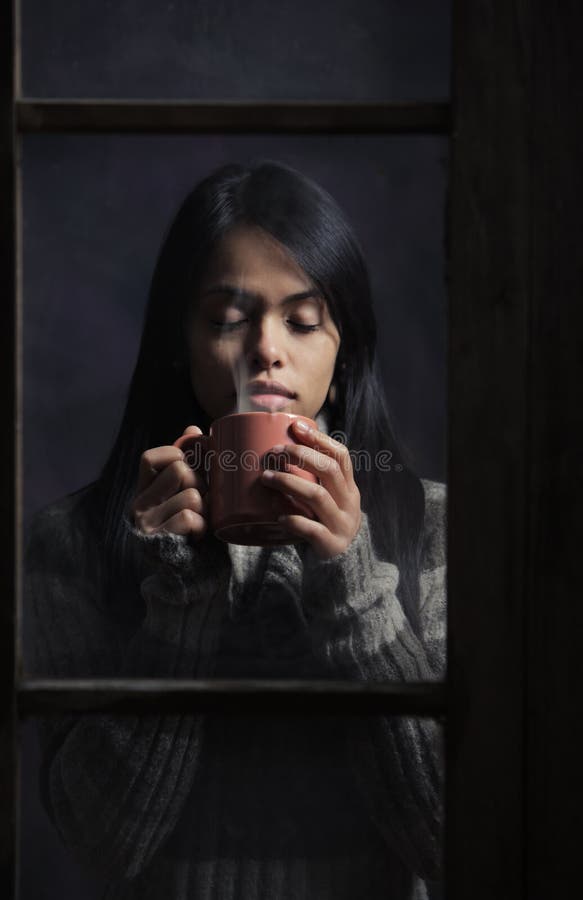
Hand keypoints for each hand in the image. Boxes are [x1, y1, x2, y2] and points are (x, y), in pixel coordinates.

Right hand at [130, 426, 208, 540]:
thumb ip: (186, 462)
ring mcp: (147, 524)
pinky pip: (190, 518)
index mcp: (143, 489)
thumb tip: (193, 429)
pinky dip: (201, 526)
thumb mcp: (183, 492)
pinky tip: (197, 534)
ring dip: (205, 509)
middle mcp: (139, 505)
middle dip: (200, 484)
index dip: (174, 455)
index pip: (149, 458)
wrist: (187, 570)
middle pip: (180, 471)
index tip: (190, 465)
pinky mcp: (159, 542)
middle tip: (201, 502)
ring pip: (191, 496)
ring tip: (200, 520)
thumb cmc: (187, 525)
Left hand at [261, 418, 361, 559]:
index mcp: (349, 488)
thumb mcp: (329, 502)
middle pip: (329, 470)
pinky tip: (277, 516)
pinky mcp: (331, 544)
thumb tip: (278, 452)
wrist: (342, 567)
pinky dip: (293, 520)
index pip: (341, 456)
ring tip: (266, 477)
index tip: (296, 427)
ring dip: (289, 483)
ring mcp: (342, 524)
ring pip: (317, 497)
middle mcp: (349, 503)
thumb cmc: (325, 526)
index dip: (320, 439)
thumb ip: (314, 483)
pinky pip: (311, 529)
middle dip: (300, 456)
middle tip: (274, 451)